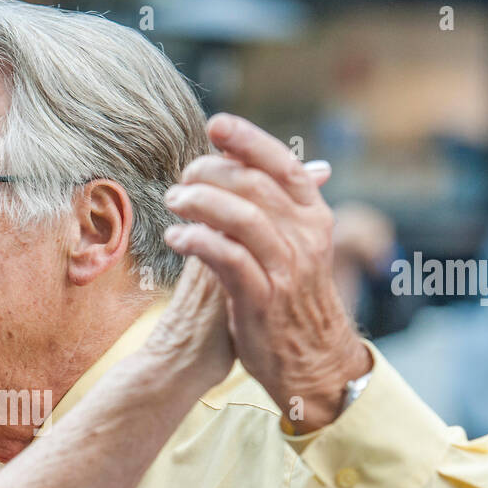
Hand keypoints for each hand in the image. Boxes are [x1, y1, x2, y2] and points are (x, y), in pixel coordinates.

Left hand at [163, 113, 370, 431]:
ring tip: (174, 202)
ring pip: (242, 216)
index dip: (249, 140)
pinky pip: (227, 258)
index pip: (283, 164)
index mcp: (314, 218)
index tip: (216, 125)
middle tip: (182, 179)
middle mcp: (304, 237)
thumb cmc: (292, 300)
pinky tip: (176, 237)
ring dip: (201, 202)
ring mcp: (285, 268)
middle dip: (212, 173)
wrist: (311, 361)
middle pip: (255, 185)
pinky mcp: (261, 297)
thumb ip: (277, 208)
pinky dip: (198, 241)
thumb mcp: (296, 247)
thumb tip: (249, 164)